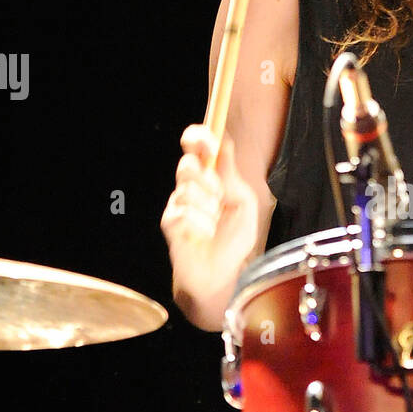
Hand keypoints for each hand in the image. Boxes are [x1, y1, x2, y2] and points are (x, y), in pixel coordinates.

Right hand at [161, 125, 259, 318]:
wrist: (221, 273)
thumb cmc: (233, 240)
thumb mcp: (243, 204)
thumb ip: (232, 175)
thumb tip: (223, 145)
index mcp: (210, 178)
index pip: (196, 147)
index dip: (198, 138)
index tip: (207, 141)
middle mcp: (190, 187)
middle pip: (187, 164)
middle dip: (207, 181)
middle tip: (219, 200)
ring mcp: (178, 204)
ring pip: (187, 190)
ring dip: (207, 208)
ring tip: (213, 226)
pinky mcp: (169, 222)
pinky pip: (184, 213)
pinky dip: (200, 225)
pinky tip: (203, 236)